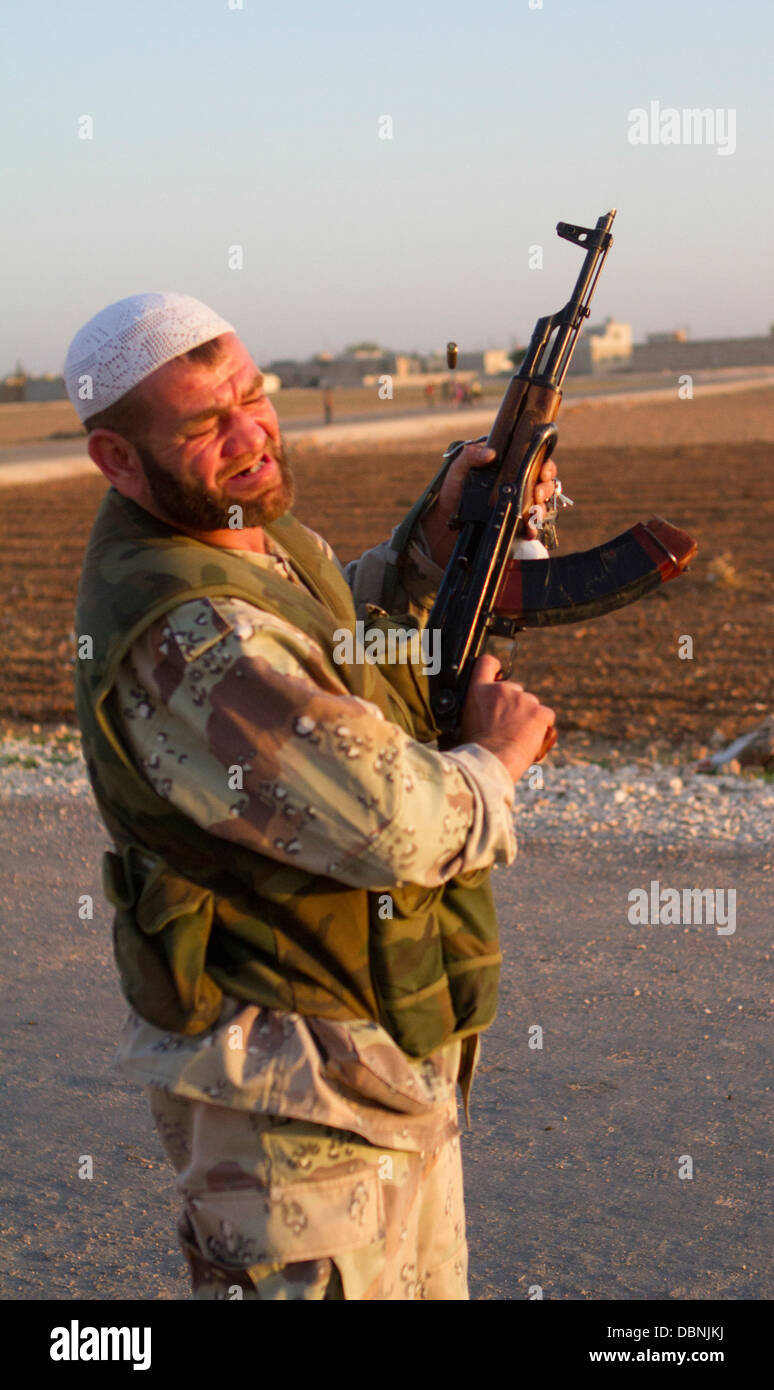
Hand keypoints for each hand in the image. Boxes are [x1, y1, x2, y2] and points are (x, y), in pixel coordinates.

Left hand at [420, 441, 557, 566]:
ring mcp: (516, 506)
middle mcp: (516, 486)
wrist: (443, 523)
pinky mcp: (513, 525)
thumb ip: (470, 457)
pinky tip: (529, 530)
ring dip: (542, 508)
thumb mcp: (457, 470)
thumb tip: (490, 453)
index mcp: (508, 468)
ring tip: (534, 511)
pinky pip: (530, 527)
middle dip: (546, 488)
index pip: (535, 463)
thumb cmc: (451, 492)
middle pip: (544, 484)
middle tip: (538, 493)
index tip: (543, 471)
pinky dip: (533, 529)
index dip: (545, 465)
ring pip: (541, 505)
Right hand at [457, 652, 556, 782]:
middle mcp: (501, 689)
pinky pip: (546, 716)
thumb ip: (475, 709)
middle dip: (514, 706)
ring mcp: (523, 699)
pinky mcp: (540, 712)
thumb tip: (481, 713)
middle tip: (507, 727)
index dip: (494, 667)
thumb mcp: (463, 722)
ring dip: (527, 718)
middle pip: (514, 690)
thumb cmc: (474, 749)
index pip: (486, 663)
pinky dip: (542, 728)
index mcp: (479, 690)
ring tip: (517, 738)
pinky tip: (531, 740)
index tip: (497, 674)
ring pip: (531, 705)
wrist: (490, 761)